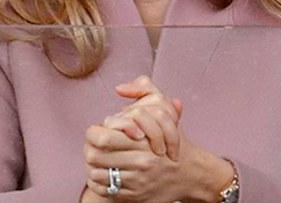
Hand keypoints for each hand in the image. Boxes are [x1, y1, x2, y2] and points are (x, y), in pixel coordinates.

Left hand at [82, 76, 232, 201]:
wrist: (192, 174)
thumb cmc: (171, 141)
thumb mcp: (163, 111)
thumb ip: (143, 91)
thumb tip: (119, 88)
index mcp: (143, 142)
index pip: (101, 137)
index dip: (94, 133)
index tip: (97, 132)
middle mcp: (141, 163)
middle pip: (94, 156)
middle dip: (88, 149)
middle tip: (91, 146)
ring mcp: (138, 182)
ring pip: (96, 174)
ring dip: (92, 167)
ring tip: (97, 161)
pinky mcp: (136, 196)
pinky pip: (104, 190)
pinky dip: (98, 182)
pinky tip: (102, 175)